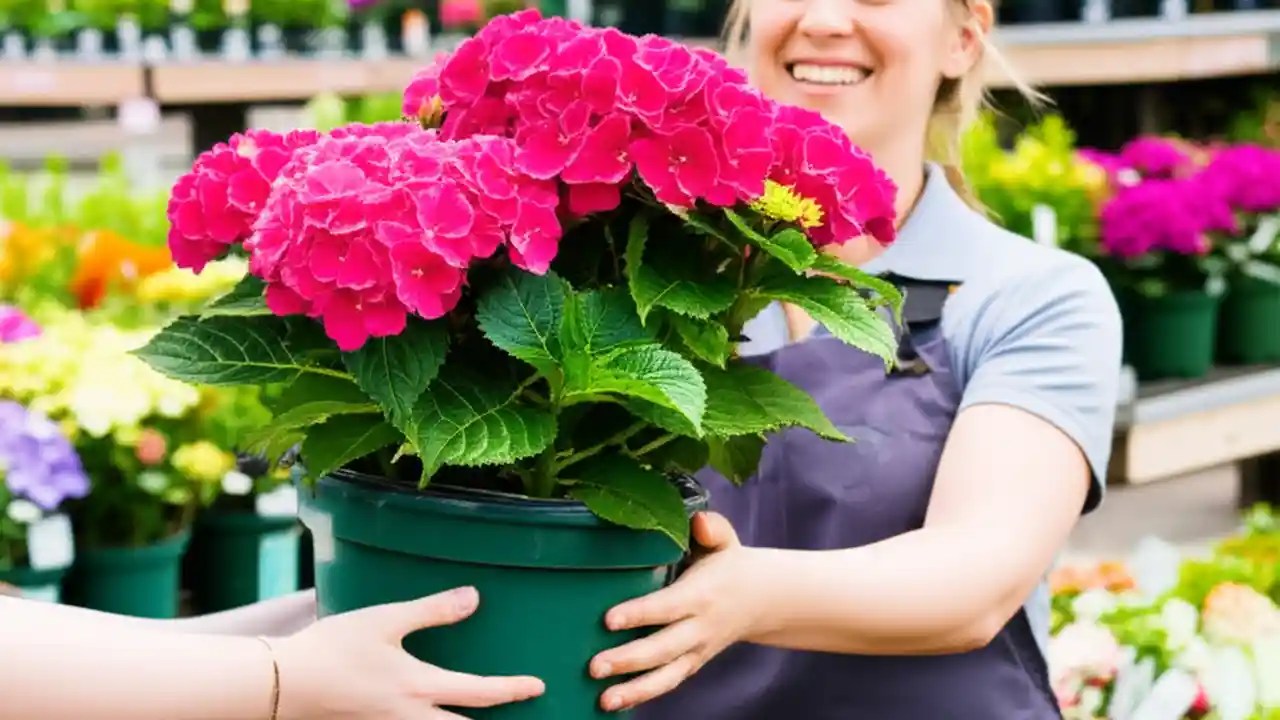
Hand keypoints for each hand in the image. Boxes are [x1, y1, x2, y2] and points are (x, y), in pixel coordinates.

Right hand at [272, 587, 544, 718]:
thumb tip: (474, 597)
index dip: (513, 690)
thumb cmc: (331, 648)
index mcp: (418, 688)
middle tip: (522, 718)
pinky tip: (436, 717)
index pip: (480, 693)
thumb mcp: (384, 620)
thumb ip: (432, 610)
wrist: (280, 685)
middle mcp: (409, 718)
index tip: (537, 687)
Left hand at [590, 513, 762, 711]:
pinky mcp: (692, 664)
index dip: (640, 614)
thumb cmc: (729, 565)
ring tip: (604, 700)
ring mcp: (696, 651)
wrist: (761, 599)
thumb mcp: (725, 541)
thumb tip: (698, 522)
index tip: (609, 619)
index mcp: (702, 595)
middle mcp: (700, 628)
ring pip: (666, 676)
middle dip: (629, 659)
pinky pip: (668, 683)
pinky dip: (643, 696)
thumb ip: (713, 529)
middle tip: (594, 666)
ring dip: (634, 690)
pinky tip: (615, 704)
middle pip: (663, 649)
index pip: (668, 607)